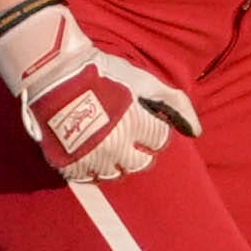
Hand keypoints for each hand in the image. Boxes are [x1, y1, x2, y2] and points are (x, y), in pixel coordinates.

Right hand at [0, 0, 197, 183]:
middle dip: (141, 152)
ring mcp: (90, 156)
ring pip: (115, 174)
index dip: (154, 131)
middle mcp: (115, 145)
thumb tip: (197, 131)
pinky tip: (91, 154)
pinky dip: (92, 170)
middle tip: (130, 138)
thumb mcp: (143, 81)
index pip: (159, 141)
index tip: (144, 122)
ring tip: (110, 145)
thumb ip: (175, 103)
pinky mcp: (67, 162)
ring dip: (117, 162)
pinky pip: (87, 178)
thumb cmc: (102, 73)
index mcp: (136, 123)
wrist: (53, 72)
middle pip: (140, 164)